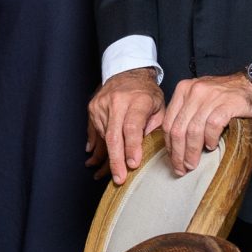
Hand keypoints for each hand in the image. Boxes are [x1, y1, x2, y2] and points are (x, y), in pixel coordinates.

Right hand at [86, 67, 165, 184]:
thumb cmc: (146, 93)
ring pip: (104, 137)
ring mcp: (101, 105)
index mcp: (137, 100)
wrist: (127, 72)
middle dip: (116, 160)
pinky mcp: (92, 108)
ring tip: (110, 174)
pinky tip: (95, 159)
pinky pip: (94, 132)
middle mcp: (117, 102)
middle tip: (119, 178)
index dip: (132, 147)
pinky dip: (97, 147)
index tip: (133, 164)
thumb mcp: (160, 107)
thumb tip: (149, 151)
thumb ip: (156, 128)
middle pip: (114, 135)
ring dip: (107, 157)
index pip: (132, 127)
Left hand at [162, 72, 251, 175]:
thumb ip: (188, 113)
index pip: (169, 122)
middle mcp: (195, 90)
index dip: (169, 145)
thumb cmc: (229, 97)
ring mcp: (211, 96)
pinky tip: (211, 147)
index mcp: (184, 89)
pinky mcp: (228, 103)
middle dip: (178, 153)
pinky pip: (212, 126)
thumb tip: (176, 142)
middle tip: (181, 168)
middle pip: (179, 128)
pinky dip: (210, 139)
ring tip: (193, 164)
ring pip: (193, 130)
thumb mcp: (202, 98)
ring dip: (192, 151)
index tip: (173, 159)